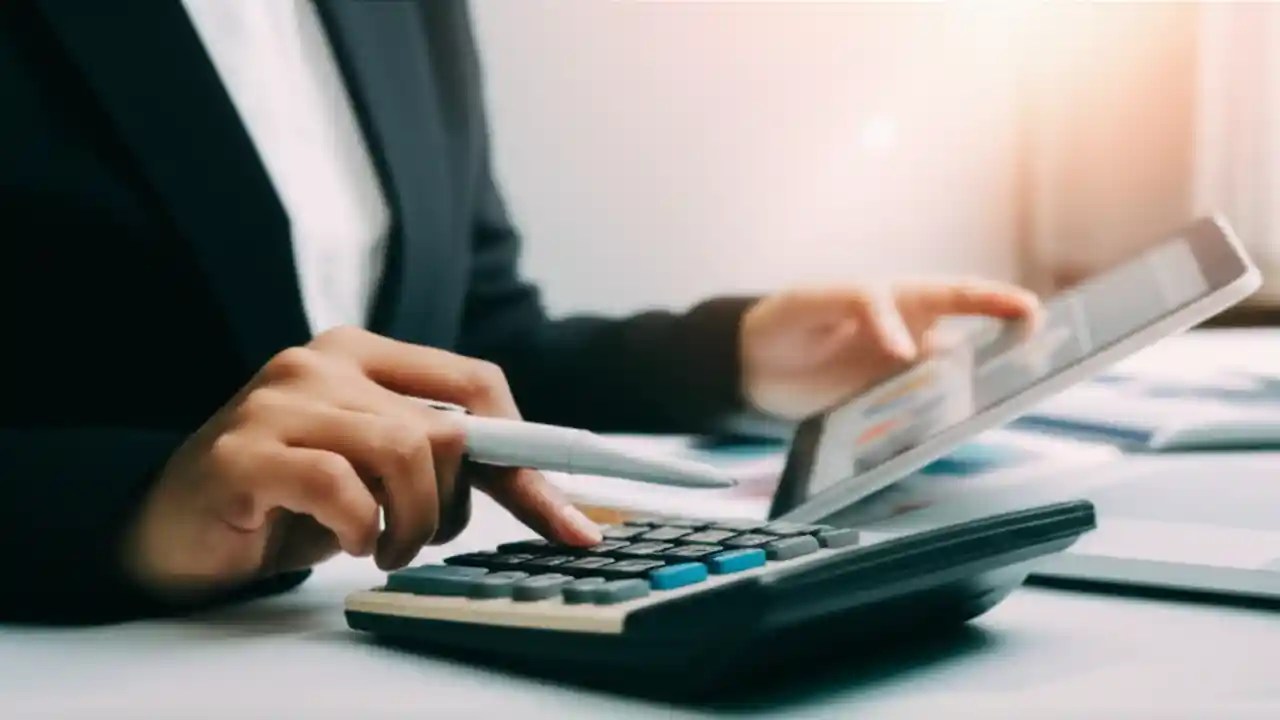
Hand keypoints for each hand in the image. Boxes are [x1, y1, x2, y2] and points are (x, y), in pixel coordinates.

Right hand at [120, 326, 601, 601]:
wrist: (177, 529)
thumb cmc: (293, 499)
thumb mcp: (383, 472)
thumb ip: (450, 463)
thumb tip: (554, 501)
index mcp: (364, 353)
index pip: (476, 384)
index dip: (527, 454)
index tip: (568, 523)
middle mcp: (322, 361)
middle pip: (448, 427)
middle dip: (455, 504)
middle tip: (419, 539)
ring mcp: (278, 400)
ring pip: (404, 451)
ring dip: (412, 523)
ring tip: (383, 548)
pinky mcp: (242, 450)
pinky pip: (338, 484)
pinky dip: (361, 527)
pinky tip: (345, 541)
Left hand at [740, 278, 1041, 418]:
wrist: (750, 366)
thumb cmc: (787, 319)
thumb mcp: (817, 301)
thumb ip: (863, 308)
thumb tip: (906, 348)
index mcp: (901, 300)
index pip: (960, 296)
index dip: (998, 300)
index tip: (1030, 313)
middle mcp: (913, 339)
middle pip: (973, 345)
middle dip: (1011, 352)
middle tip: (1044, 364)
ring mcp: (902, 378)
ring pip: (952, 387)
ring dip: (977, 396)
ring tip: (1005, 406)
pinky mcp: (885, 412)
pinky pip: (921, 420)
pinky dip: (938, 428)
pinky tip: (949, 437)